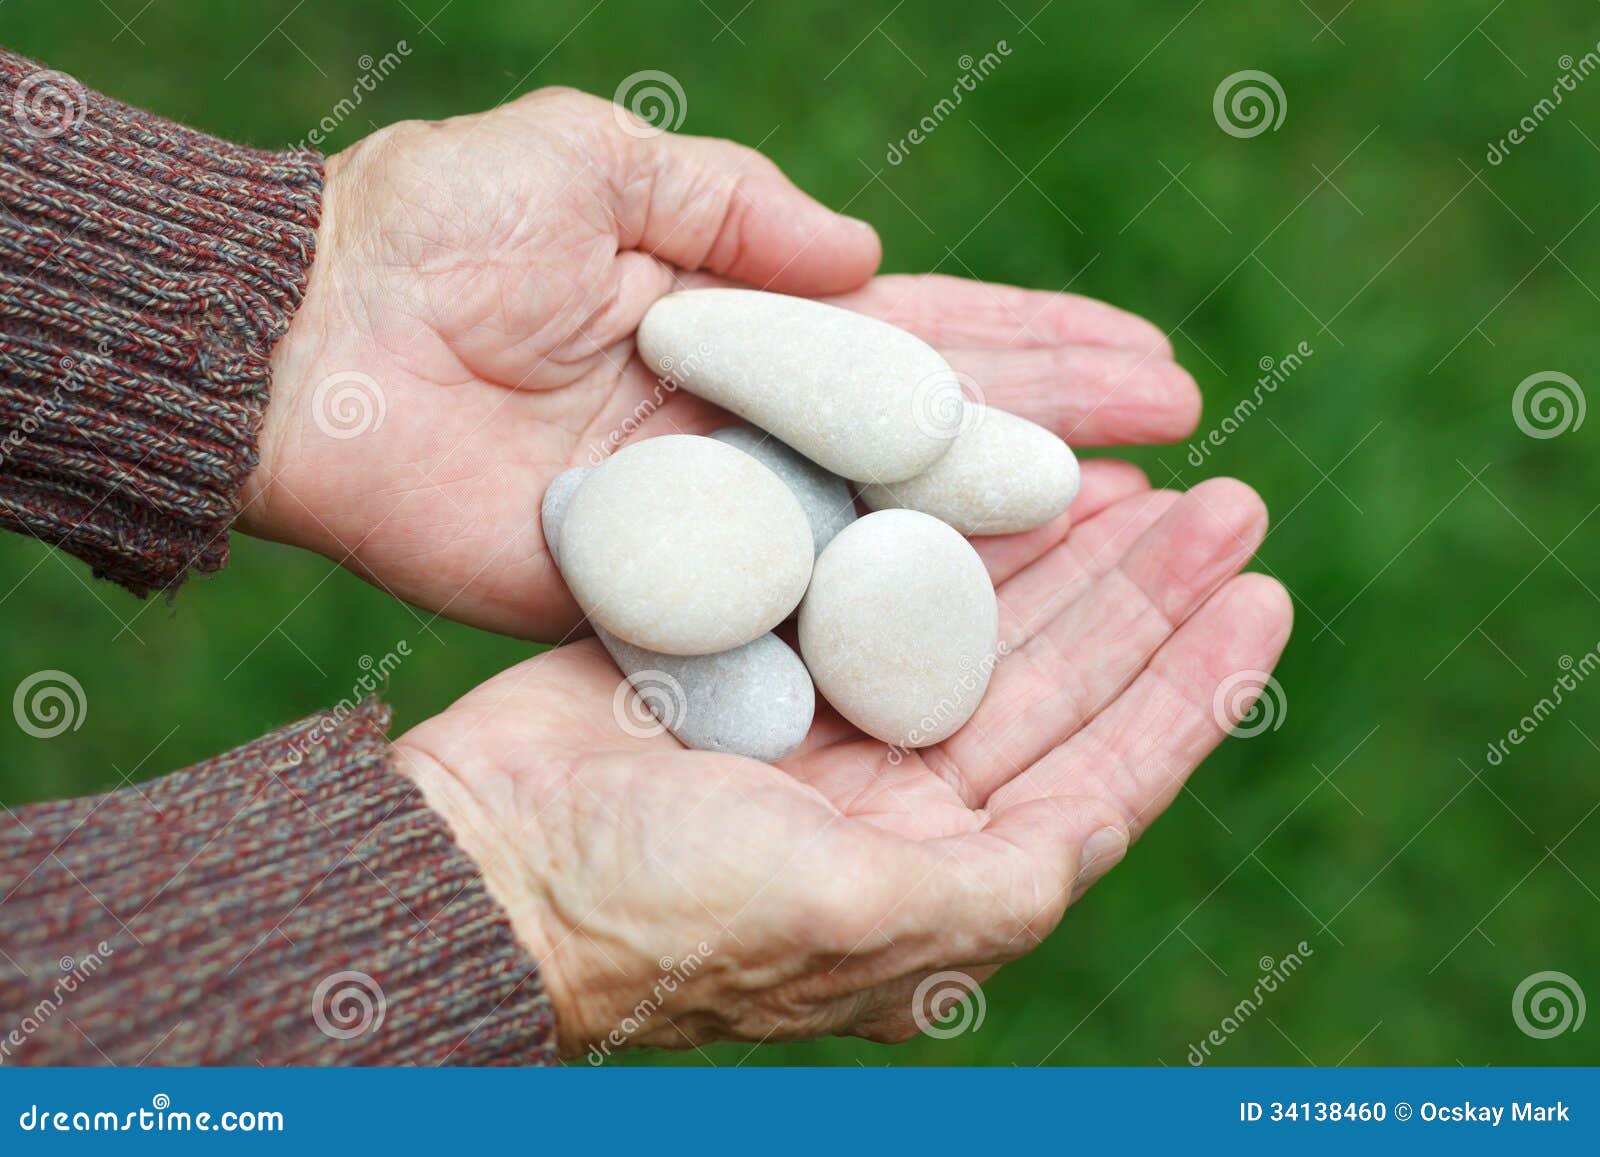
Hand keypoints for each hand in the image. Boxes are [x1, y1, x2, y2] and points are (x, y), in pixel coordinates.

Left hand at [242, 89, 1198, 638]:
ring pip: (887, 521)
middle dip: (1059, 428)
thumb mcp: (595, 164)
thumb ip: (731, 206)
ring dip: (1010, 523)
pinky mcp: (664, 591)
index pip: (920, 336)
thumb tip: (870, 253)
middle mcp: (748, 423)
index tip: (1144, 359)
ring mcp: (716, 513)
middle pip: (931, 431)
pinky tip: (993, 617)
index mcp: (739, 318)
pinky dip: (888, 611)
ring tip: (1134, 520)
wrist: (305, 349)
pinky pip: (796, 601)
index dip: (1036, 346)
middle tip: (1183, 439)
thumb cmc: (431, 231)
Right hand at [394, 474, 1290, 1054]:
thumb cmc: (654, 910)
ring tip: (1147, 480)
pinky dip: (947, 538)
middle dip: (1145, 598)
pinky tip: (999, 483)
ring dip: (1065, 559)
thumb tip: (1082, 854)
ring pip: (985, 630)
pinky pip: (888, 588)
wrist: (483, 855)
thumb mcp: (842, 916)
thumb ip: (982, 895)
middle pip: (1058, 689)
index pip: (1103, 780)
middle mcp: (905, 813)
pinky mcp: (773, 664)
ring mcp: (839, 733)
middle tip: (1225, 502)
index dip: (1191, 692)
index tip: (1263, 599)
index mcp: (941, 886)